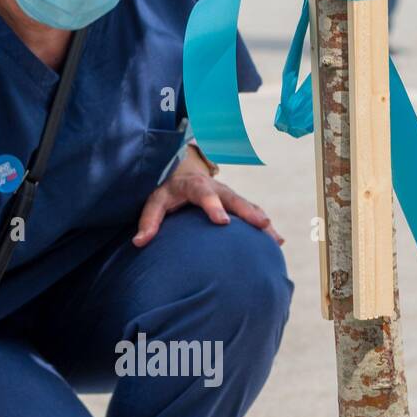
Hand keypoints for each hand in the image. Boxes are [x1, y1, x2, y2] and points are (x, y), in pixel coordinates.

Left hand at [133, 149, 283, 247]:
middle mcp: (215, 188)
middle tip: (262, 224)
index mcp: (194, 185)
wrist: (182, 174)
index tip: (222, 221)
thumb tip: (139, 242)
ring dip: (261, 221)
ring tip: (275, 238)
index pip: (203, 193)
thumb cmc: (168, 192)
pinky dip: (264, 226)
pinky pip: (252, 214)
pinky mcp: (236, 205)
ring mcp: (228, 196)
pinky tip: (277, 242)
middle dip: (248, 211)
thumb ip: (149, 220)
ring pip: (248, 206)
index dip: (213, 206)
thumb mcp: (155, 201)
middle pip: (234, 198)